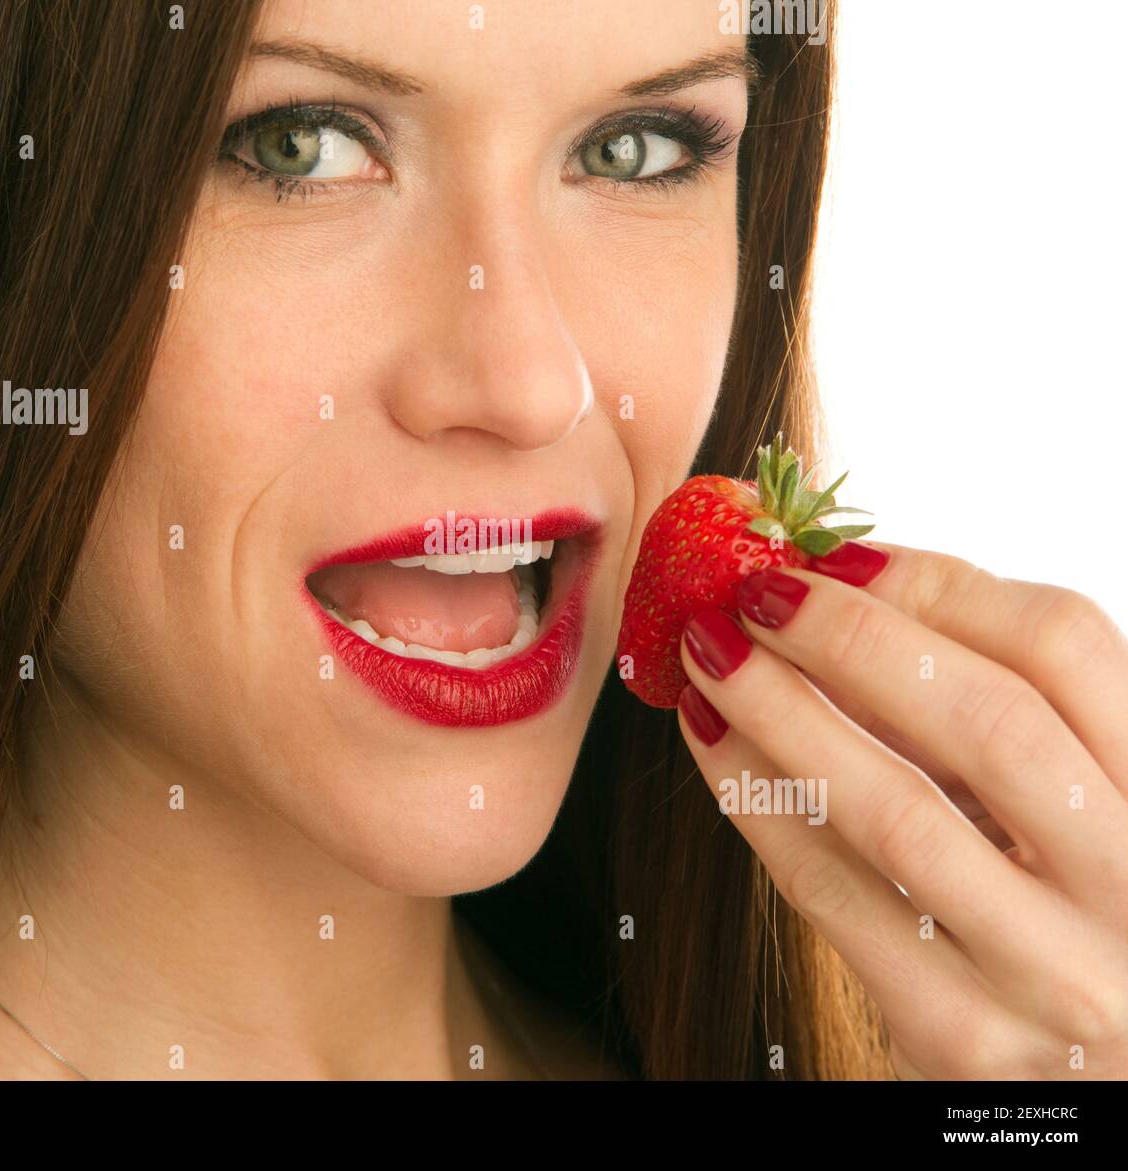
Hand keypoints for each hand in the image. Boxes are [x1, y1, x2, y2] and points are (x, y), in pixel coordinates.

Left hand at [674, 541, 1127, 1078]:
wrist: (1090, 1081)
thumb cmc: (1069, 909)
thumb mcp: (1070, 798)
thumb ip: (994, 713)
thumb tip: (839, 591)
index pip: (1064, 646)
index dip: (935, 584)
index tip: (833, 557)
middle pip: (986, 721)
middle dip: (849, 638)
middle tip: (751, 589)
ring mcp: (1054, 973)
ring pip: (897, 813)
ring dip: (781, 712)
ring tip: (709, 652)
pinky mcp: (961, 1036)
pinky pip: (834, 896)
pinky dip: (758, 803)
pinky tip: (711, 740)